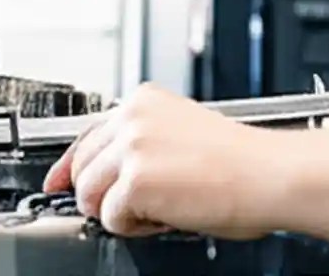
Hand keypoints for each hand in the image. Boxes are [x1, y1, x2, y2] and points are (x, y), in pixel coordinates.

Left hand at [42, 83, 279, 239]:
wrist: (271, 174)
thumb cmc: (244, 162)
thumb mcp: (184, 132)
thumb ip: (143, 141)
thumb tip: (112, 171)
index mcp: (144, 101)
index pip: (87, 135)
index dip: (69, 166)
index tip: (57, 181)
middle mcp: (132, 118)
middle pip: (83, 168)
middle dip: (104, 194)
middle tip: (144, 204)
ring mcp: (130, 148)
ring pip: (90, 195)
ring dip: (119, 211)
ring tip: (162, 206)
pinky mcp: (133, 181)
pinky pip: (111, 219)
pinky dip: (135, 227)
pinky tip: (168, 214)